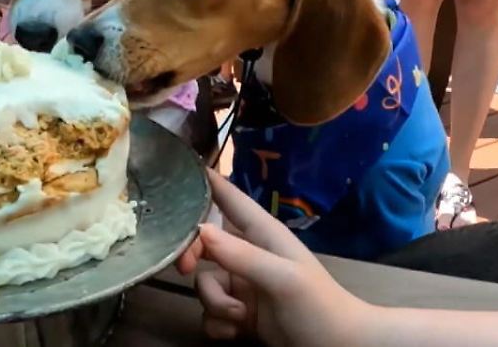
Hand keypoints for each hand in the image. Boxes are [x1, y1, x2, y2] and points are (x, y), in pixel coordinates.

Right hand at [176, 170, 369, 346]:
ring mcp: (244, 285)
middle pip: (204, 242)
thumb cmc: (320, 307)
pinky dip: (217, 323)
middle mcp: (249, 254)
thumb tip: (201, 232)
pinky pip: (211, 312)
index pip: (230, 197)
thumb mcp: (283, 279)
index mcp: (263, 234)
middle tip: (185, 268)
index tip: (177, 167)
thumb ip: (242, 255)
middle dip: (191, 255)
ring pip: (204, 283)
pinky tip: (235, 332)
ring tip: (239, 317)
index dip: (205, 180)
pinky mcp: (241, 314)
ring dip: (214, 302)